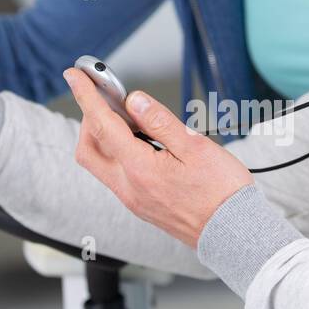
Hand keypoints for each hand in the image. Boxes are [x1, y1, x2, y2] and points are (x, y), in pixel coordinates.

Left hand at [63, 68, 253, 248]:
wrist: (233, 233)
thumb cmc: (222, 193)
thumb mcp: (196, 147)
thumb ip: (161, 122)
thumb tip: (135, 101)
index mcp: (140, 169)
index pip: (102, 125)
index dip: (86, 96)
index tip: (76, 76)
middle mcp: (129, 188)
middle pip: (88, 149)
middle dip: (89, 119)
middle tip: (107, 99)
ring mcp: (133, 200)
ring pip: (100, 164)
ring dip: (103, 138)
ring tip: (128, 119)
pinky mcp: (141, 206)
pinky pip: (116, 176)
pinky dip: (118, 153)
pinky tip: (140, 144)